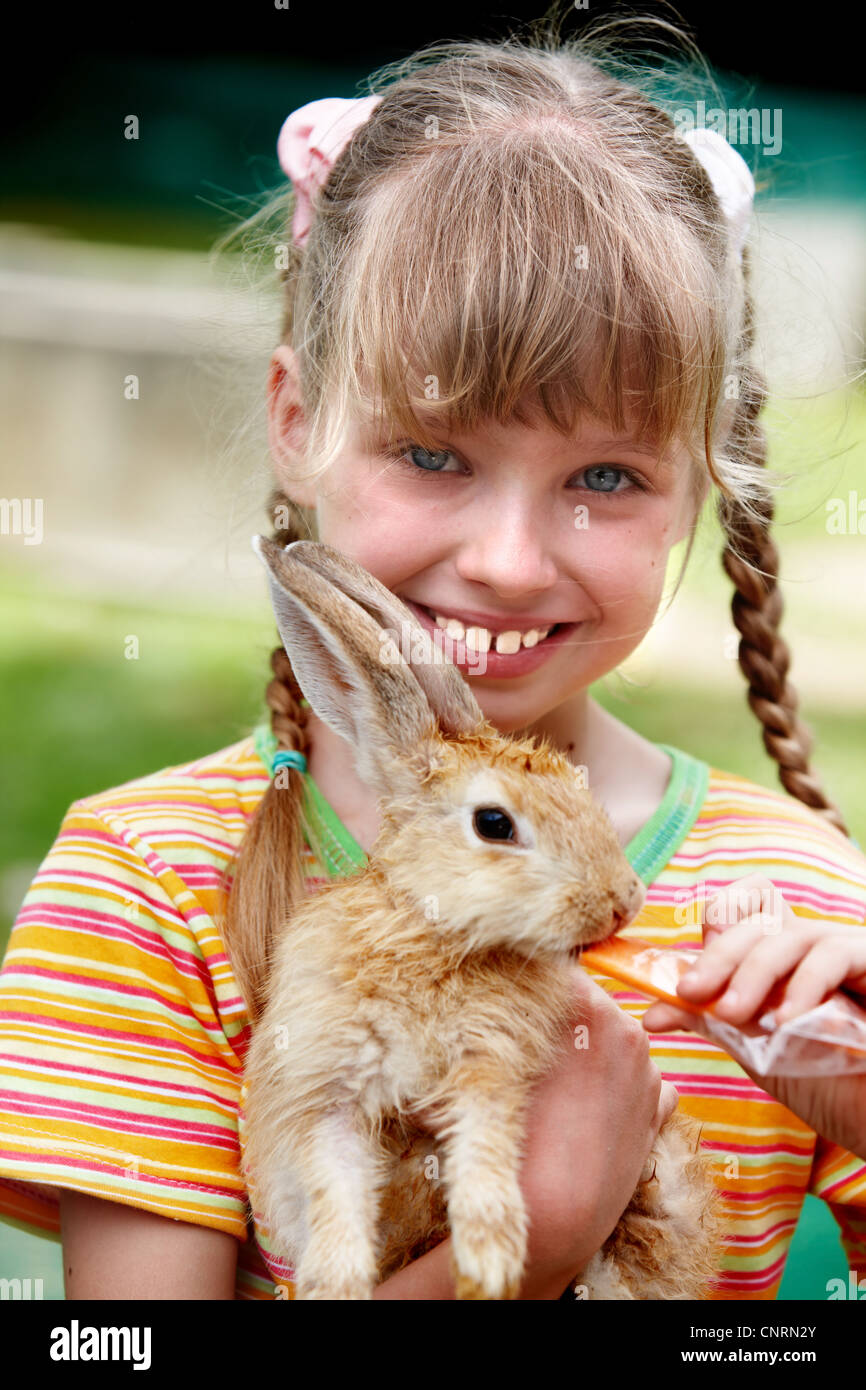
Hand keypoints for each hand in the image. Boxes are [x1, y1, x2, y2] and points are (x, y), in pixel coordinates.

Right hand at [416, 968, 678, 1295]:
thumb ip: (483, 1027)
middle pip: (586, 1003)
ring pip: (611, 1042)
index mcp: (585, 1007)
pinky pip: (637, 1081)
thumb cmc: (508, 1142)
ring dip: (587, 1055)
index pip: (558, 966)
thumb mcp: (483, 1072)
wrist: (551, 1221)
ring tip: (555, 1090)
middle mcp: (625, 1028)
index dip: (531, 980)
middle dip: (559, 1020)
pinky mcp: (659, 1109)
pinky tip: (587, 1113)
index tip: (511, 997)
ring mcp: (648, 1070)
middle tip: (526, 1047)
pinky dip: (615, 1091)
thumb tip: (456, 1006)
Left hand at [641, 872, 865, 1158]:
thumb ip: (709, 1019)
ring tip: (732, 1014)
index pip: (748, 905)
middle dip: (719, 956)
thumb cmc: (825, 1082)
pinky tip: (786, 1022)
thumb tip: (651, 1012)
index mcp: (783, 956)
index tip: (687, 973)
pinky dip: (804, 986)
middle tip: (691, 994)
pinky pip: (835, 955)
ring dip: (753, 972)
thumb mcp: (754, 1047)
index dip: (715, 921)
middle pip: (759, 921)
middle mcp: (814, 946)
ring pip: (791, 935)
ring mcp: (846, 952)